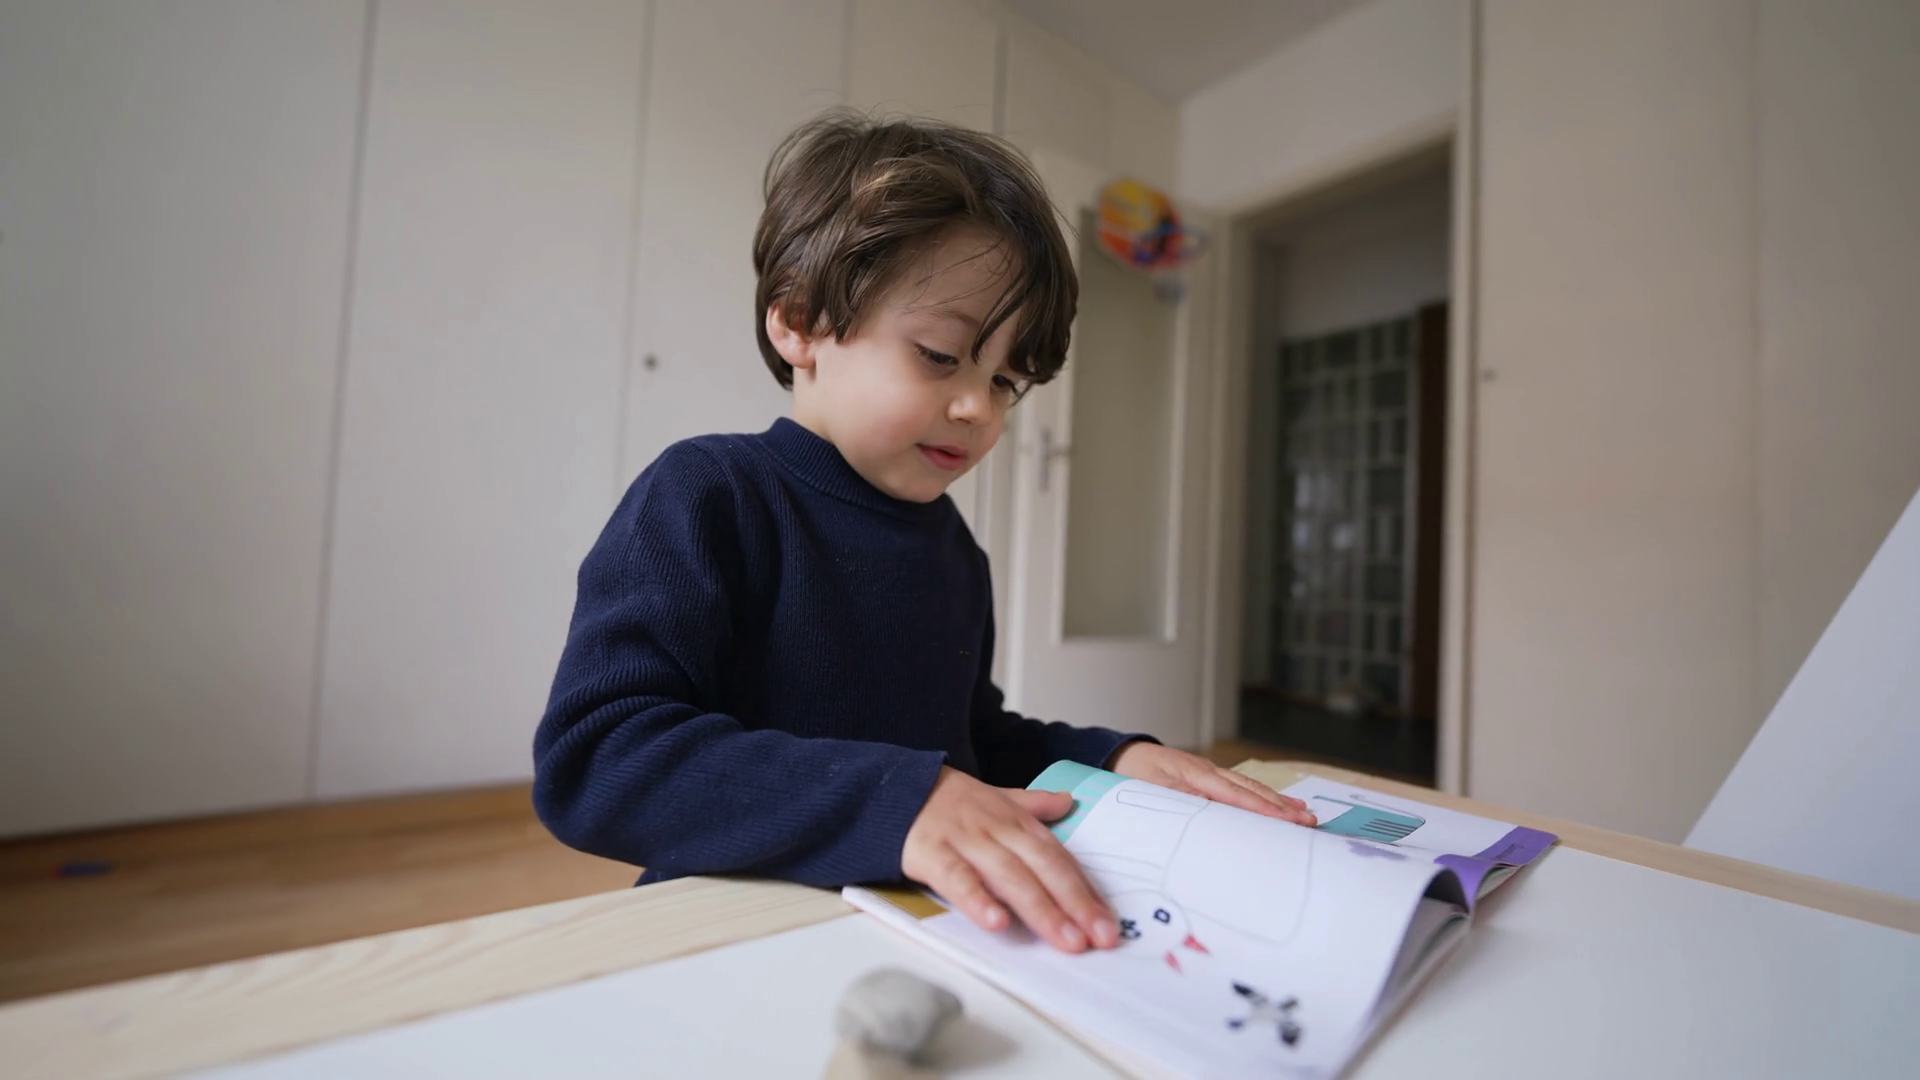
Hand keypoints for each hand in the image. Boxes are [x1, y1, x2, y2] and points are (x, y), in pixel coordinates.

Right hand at [901, 767, 1118, 953]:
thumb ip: (1033, 805)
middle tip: (1100, 938)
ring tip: (1065, 938)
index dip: (1085, 891)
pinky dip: (978, 900)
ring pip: (1009, 875)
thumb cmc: (948, 802)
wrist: (891, 786)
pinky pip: (957, 879)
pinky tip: (996, 923)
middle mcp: (997, 830)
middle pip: (1043, 867)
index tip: (1108, 924)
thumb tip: (1069, 803)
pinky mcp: (931, 854)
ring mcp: (965, 841)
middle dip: (1075, 904)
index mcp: (1016, 821)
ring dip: (1040, 908)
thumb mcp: (995, 797)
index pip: (1059, 857)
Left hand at [1107, 742, 1317, 825]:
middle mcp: (1209, 773)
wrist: (1119, 755)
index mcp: (1197, 776)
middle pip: (1251, 791)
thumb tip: (1211, 809)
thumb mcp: (1152, 789)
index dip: (1265, 810)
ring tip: (1303, 814)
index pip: (1238, 797)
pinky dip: (1261, 796)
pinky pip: (1240, 788)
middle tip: (1309, 822)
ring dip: (1276, 802)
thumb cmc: (1132, 774)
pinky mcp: (1206, 778)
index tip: (1289, 822)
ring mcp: (1209, 774)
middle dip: (1281, 808)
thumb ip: (1182, 799)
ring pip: (1250, 788)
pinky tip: (1276, 802)